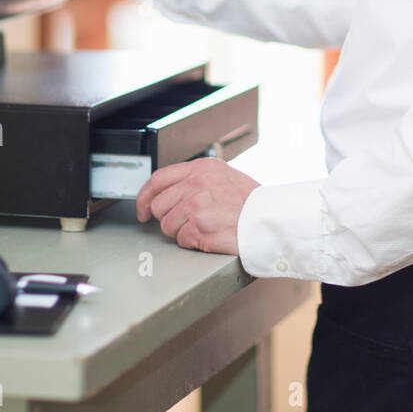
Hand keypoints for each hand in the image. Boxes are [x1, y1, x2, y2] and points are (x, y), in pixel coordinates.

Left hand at [136, 159, 259, 255]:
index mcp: (202, 168)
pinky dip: (194, 243)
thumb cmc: (251, 203)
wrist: (271, 220)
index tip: (142, 209)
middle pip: (159, 206)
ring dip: (182, 232)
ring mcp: (197, 206)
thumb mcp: (224, 176)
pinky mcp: (200, 228)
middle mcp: (197, 184)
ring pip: (167, 226)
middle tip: (187, 222)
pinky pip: (182, 240)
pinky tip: (210, 236)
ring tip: (205, 228)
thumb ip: (197, 179)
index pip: (158, 179)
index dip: (144, 197)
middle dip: (168, 218)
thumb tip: (171, 191)